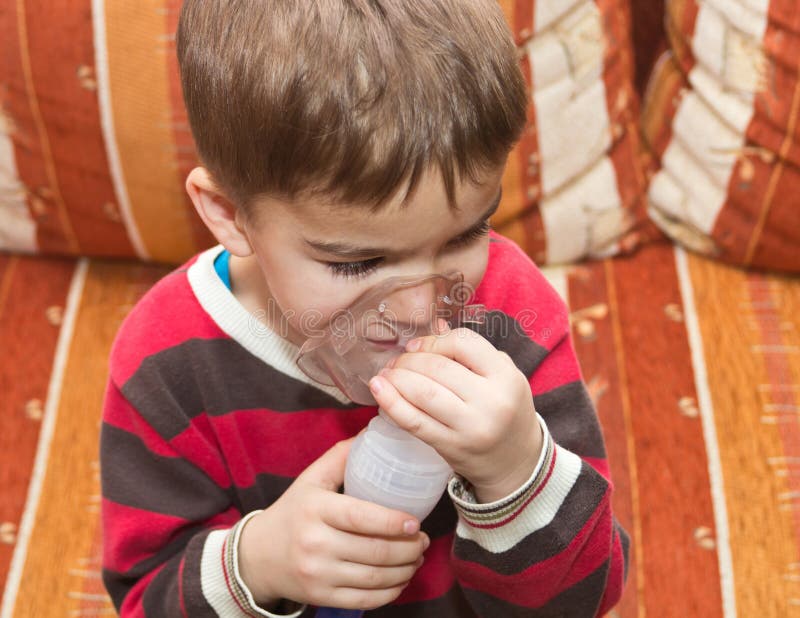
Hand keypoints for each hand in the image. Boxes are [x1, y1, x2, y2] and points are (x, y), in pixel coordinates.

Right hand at [238, 438, 428, 609]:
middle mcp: (315, 543)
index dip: (392, 521)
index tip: (415, 521)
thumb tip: (374, 429)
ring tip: (417, 557)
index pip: (360, 517)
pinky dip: (391, 592)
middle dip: (409, 548)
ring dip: (406, 570)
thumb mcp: (311, 479)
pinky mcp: (321, 597)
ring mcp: (318, 573)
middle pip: (374, 550)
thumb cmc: (293, 511)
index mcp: (315, 509)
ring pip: (374, 577)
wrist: (257, 556)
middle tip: (424, 540)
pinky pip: (365, 600)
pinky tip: (401, 579)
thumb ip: (342, 456)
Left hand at [369, 325, 543, 502]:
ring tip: (386, 373)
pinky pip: (413, 421)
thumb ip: (472, 351)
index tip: (418, 346)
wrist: (516, 462)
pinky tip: (378, 389)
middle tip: (397, 361)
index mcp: (506, 377)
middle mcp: (491, 401)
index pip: (463, 343)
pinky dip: (391, 402)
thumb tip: (437, 325)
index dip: (433, 341)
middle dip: (410, 359)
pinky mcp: (450, 446)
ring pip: (422, 392)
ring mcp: (470, 427)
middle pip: (438, 367)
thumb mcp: (503, 376)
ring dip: (397, 378)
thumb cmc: (507, 411)